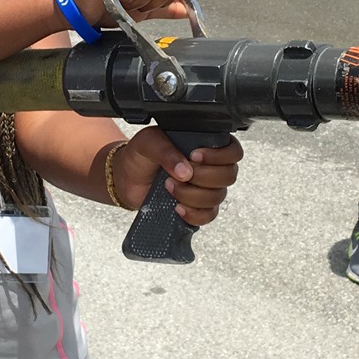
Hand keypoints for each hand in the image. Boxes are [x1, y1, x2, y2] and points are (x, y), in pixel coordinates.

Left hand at [107, 128, 241, 225]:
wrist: (126, 177)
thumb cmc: (140, 154)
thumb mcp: (149, 142)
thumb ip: (166, 150)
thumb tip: (185, 170)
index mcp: (205, 144)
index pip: (233, 151)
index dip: (219, 156)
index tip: (194, 156)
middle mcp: (211, 166)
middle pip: (229, 175)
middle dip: (202, 177)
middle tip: (177, 174)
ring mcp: (206, 188)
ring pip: (218, 197)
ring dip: (193, 195)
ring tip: (169, 187)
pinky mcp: (197, 207)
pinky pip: (208, 215)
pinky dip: (194, 213)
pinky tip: (177, 207)